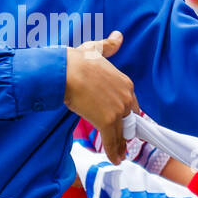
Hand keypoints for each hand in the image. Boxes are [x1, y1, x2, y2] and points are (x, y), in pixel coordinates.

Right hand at [65, 30, 139, 163]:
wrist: (66, 71)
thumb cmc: (78, 61)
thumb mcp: (96, 50)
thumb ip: (109, 46)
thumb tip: (118, 37)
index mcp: (126, 83)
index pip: (131, 106)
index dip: (127, 117)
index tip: (124, 125)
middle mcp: (126, 97)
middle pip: (128, 122)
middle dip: (125, 133)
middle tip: (123, 144)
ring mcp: (118, 111)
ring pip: (120, 134)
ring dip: (120, 147)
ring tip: (120, 156)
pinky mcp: (107, 122)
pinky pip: (112, 141)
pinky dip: (113, 152)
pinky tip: (115, 160)